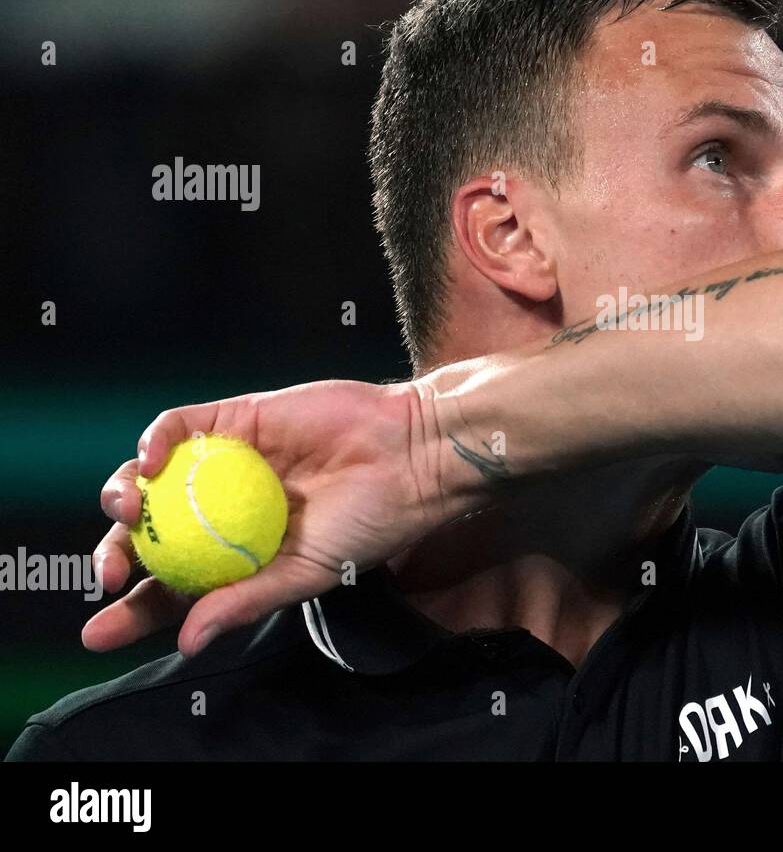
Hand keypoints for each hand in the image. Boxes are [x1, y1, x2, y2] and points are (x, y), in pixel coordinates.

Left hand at [87, 379, 460, 656]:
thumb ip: (246, 600)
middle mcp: (222, 512)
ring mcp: (225, 464)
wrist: (409, 456)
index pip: (172, 588)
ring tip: (130, 510)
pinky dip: (156, 440)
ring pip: (151, 479)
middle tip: (111, 573)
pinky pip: (180, 426)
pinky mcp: (235, 419)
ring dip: (124, 497)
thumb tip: (188, 640)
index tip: (97, 632)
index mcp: (238, 558)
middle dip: (117, 555)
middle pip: (149, 534)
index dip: (131, 609)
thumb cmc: (371, 522)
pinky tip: (153, 460)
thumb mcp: (307, 574)